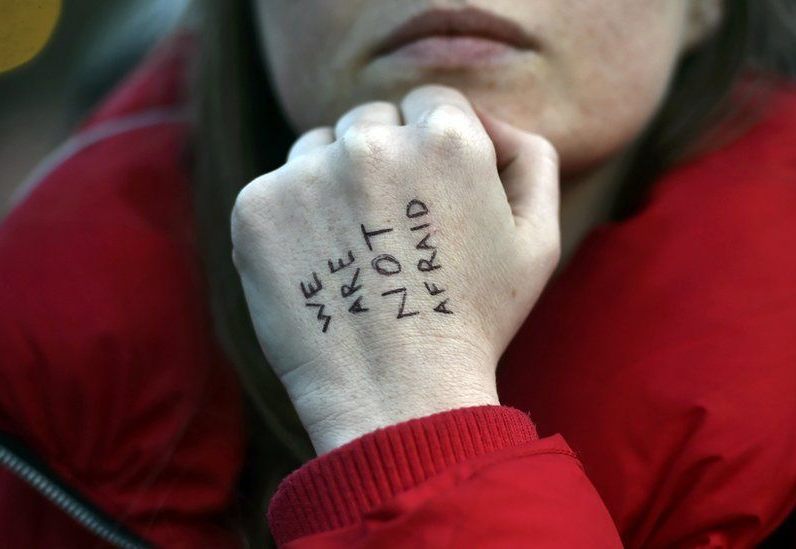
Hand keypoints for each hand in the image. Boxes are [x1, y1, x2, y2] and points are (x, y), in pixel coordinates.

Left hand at [231, 84, 559, 453]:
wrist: (399, 397)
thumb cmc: (475, 321)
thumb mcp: (539, 239)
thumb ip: (530, 157)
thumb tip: (485, 119)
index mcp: (447, 138)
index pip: (429, 103)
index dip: (433, 151)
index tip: (429, 200)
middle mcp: (373, 142)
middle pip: (371, 121)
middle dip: (384, 162)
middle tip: (394, 235)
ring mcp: (307, 173)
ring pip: (319, 149)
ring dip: (333, 184)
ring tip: (357, 255)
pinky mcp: (257, 206)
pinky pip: (276, 188)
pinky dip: (293, 220)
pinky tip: (319, 268)